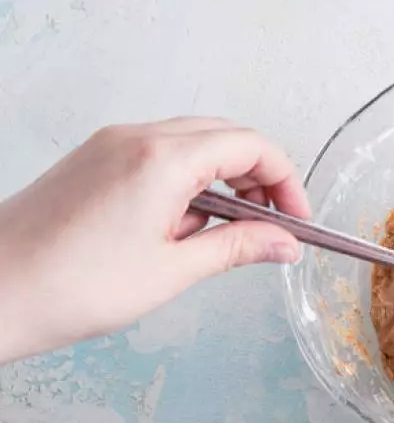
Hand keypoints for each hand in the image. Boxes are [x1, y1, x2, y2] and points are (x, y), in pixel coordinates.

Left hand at [0, 117, 310, 362]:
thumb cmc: (69, 285)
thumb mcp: (172, 271)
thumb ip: (238, 247)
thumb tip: (284, 243)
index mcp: (162, 159)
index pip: (250, 146)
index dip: (286, 181)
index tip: (296, 220)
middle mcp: (136, 138)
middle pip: (225, 136)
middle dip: (259, 178)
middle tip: (271, 226)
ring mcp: (110, 145)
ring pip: (193, 143)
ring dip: (222, 181)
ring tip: (219, 237)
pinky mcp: (94, 160)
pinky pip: (159, 154)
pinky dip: (186, 182)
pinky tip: (179, 229)